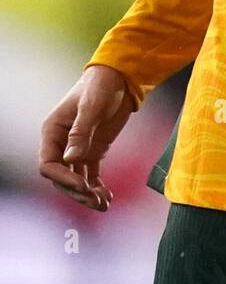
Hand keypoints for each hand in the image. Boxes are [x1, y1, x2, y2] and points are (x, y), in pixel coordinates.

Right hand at [38, 66, 134, 210]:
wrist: (119, 78)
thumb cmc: (100, 87)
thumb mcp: (91, 107)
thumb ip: (80, 132)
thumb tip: (70, 160)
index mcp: (52, 132)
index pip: (48, 164)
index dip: (63, 178)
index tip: (83, 185)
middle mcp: (61, 144)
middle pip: (62, 177)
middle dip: (77, 192)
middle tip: (95, 201)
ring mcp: (77, 149)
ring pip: (76, 179)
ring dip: (88, 194)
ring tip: (104, 205)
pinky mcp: (93, 151)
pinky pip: (91, 174)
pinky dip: (98, 186)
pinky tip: (108, 197)